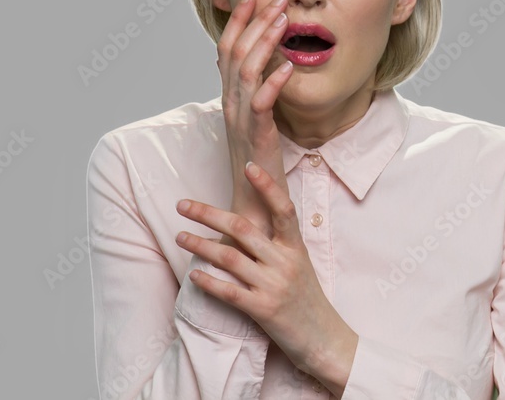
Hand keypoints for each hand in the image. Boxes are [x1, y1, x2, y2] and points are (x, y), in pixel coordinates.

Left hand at [175, 159, 357, 396]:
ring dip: (200, 245)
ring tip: (180, 237)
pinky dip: (208, 281)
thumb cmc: (307, 298)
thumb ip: (278, 244)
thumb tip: (247, 223)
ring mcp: (273, 285)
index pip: (282, 208)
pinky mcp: (263, 310)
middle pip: (242, 228)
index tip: (249, 166)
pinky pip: (229, 291)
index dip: (267, 186)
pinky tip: (193, 274)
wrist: (324, 338)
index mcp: (296, 246)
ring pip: (229, 258)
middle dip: (207, 214)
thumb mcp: (300, 264)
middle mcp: (285, 262)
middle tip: (182, 205)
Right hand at [216, 0, 293, 238]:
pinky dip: (274, 84)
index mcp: (230, 96)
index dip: (238, 19)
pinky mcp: (257, 136)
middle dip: (255, 21)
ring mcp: (242, 118)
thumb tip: (264, 60)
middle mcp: (230, 102)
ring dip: (265, 43)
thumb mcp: (254, 118)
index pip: (227, 48)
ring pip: (246, 71)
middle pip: (235, 51)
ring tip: (284, 21)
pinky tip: (289, 67)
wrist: (253, 202)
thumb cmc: (257, 160)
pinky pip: (262, 105)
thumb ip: (255, 90)